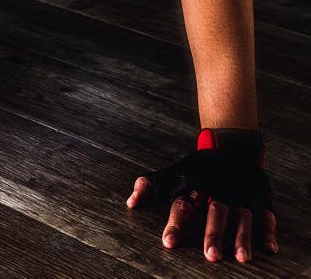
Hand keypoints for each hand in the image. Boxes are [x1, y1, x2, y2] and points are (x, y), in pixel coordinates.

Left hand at [126, 128, 277, 262]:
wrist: (231, 142)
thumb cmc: (199, 165)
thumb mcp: (175, 170)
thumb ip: (151, 185)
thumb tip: (130, 203)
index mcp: (196, 182)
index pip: (183, 203)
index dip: (175, 223)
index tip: (168, 243)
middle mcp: (218, 187)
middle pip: (216, 210)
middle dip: (213, 232)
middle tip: (210, 256)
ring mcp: (241, 191)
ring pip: (242, 214)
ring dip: (242, 236)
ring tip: (240, 257)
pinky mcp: (260, 194)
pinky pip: (266, 212)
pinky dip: (268, 229)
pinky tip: (268, 248)